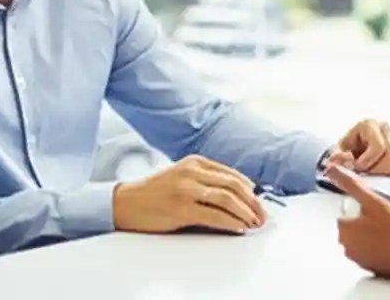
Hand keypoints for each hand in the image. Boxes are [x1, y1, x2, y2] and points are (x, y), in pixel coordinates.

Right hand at [113, 155, 266, 233]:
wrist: (127, 202)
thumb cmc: (156, 192)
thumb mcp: (182, 176)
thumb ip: (206, 181)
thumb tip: (238, 197)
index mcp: (195, 161)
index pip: (231, 174)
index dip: (249, 189)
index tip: (258, 202)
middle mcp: (192, 172)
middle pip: (233, 185)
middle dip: (252, 202)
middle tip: (262, 215)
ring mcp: (186, 189)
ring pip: (227, 199)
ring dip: (245, 213)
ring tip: (253, 223)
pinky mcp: (181, 208)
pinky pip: (214, 215)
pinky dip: (230, 222)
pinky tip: (238, 228)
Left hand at [327, 165, 389, 292]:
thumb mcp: (373, 200)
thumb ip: (352, 185)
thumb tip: (330, 169)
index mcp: (343, 228)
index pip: (346, 211)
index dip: (362, 207)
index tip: (376, 209)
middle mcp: (345, 245)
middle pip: (352, 225)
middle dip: (365, 220)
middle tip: (384, 218)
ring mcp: (356, 258)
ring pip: (361, 237)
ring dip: (371, 233)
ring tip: (388, 230)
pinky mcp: (367, 266)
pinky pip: (369, 250)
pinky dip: (376, 246)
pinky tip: (389, 242)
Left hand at [337, 119, 389, 176]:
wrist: (353, 153)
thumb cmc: (346, 151)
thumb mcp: (339, 153)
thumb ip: (339, 158)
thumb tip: (335, 163)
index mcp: (369, 125)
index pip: (378, 147)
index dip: (368, 161)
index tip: (359, 167)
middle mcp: (386, 128)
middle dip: (377, 170)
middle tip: (366, 172)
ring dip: (387, 173)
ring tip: (374, 173)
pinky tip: (384, 174)